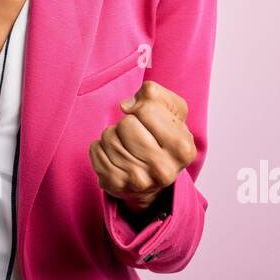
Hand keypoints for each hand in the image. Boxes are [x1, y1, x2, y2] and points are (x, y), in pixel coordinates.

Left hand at [88, 80, 195, 213]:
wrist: (154, 175)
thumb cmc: (163, 135)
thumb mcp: (171, 109)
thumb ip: (154, 94)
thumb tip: (126, 106)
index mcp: (184, 149)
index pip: (146, 110)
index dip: (143, 108)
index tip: (150, 121)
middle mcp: (165, 170)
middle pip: (126, 124)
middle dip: (128, 123)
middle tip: (137, 135)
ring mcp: (140, 182)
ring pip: (108, 136)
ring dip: (114, 135)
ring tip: (127, 146)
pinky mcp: (116, 186)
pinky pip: (95, 149)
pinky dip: (100, 147)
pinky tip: (114, 156)